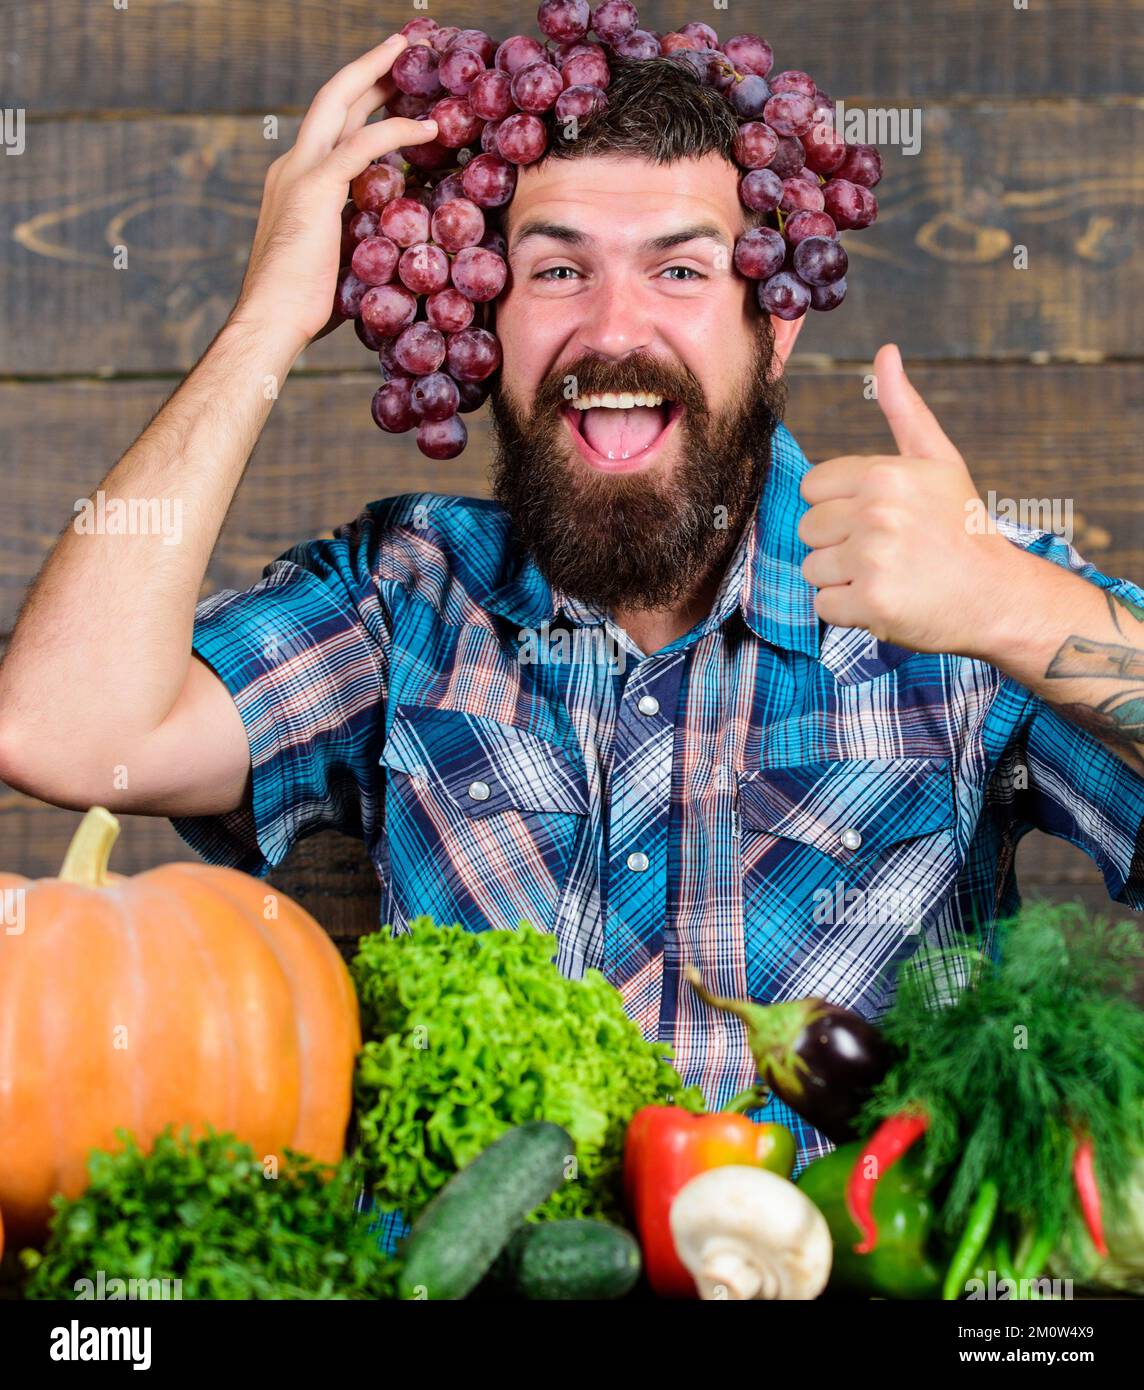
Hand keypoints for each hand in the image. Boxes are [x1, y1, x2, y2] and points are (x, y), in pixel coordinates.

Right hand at [231, 34, 438, 352]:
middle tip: (401, 48)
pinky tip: (429, 127)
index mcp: (294, 182)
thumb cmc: (303, 309)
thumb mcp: (337, 263)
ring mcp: (300, 172)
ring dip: (378, 75)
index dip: (360, 105)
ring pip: (341, 102)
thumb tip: (392, 250)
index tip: (389, 91)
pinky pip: (364, 145)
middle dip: (367, 69)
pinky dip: (397, 131)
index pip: (330, 129)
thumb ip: (357, 240)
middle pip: (332, 99)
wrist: (271, 320)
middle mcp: (292, 166)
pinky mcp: (315, 187)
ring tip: (411, 56)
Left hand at [798, 344, 1025, 658]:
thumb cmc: (962, 527)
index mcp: (885, 474)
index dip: (839, 507)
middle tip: (887, 552)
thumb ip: (904, 409)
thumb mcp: (938, 460)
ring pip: (812, 569)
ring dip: (842, 580)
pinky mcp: (871, 603)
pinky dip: (849, 612)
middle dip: (838, 545)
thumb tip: (885, 352)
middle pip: (808, 530)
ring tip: (888, 576)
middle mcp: (877, 513)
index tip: (877, 519)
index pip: (813, 488)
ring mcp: (873, 559)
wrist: (997, 595)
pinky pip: (823, 607)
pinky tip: (886, 601)